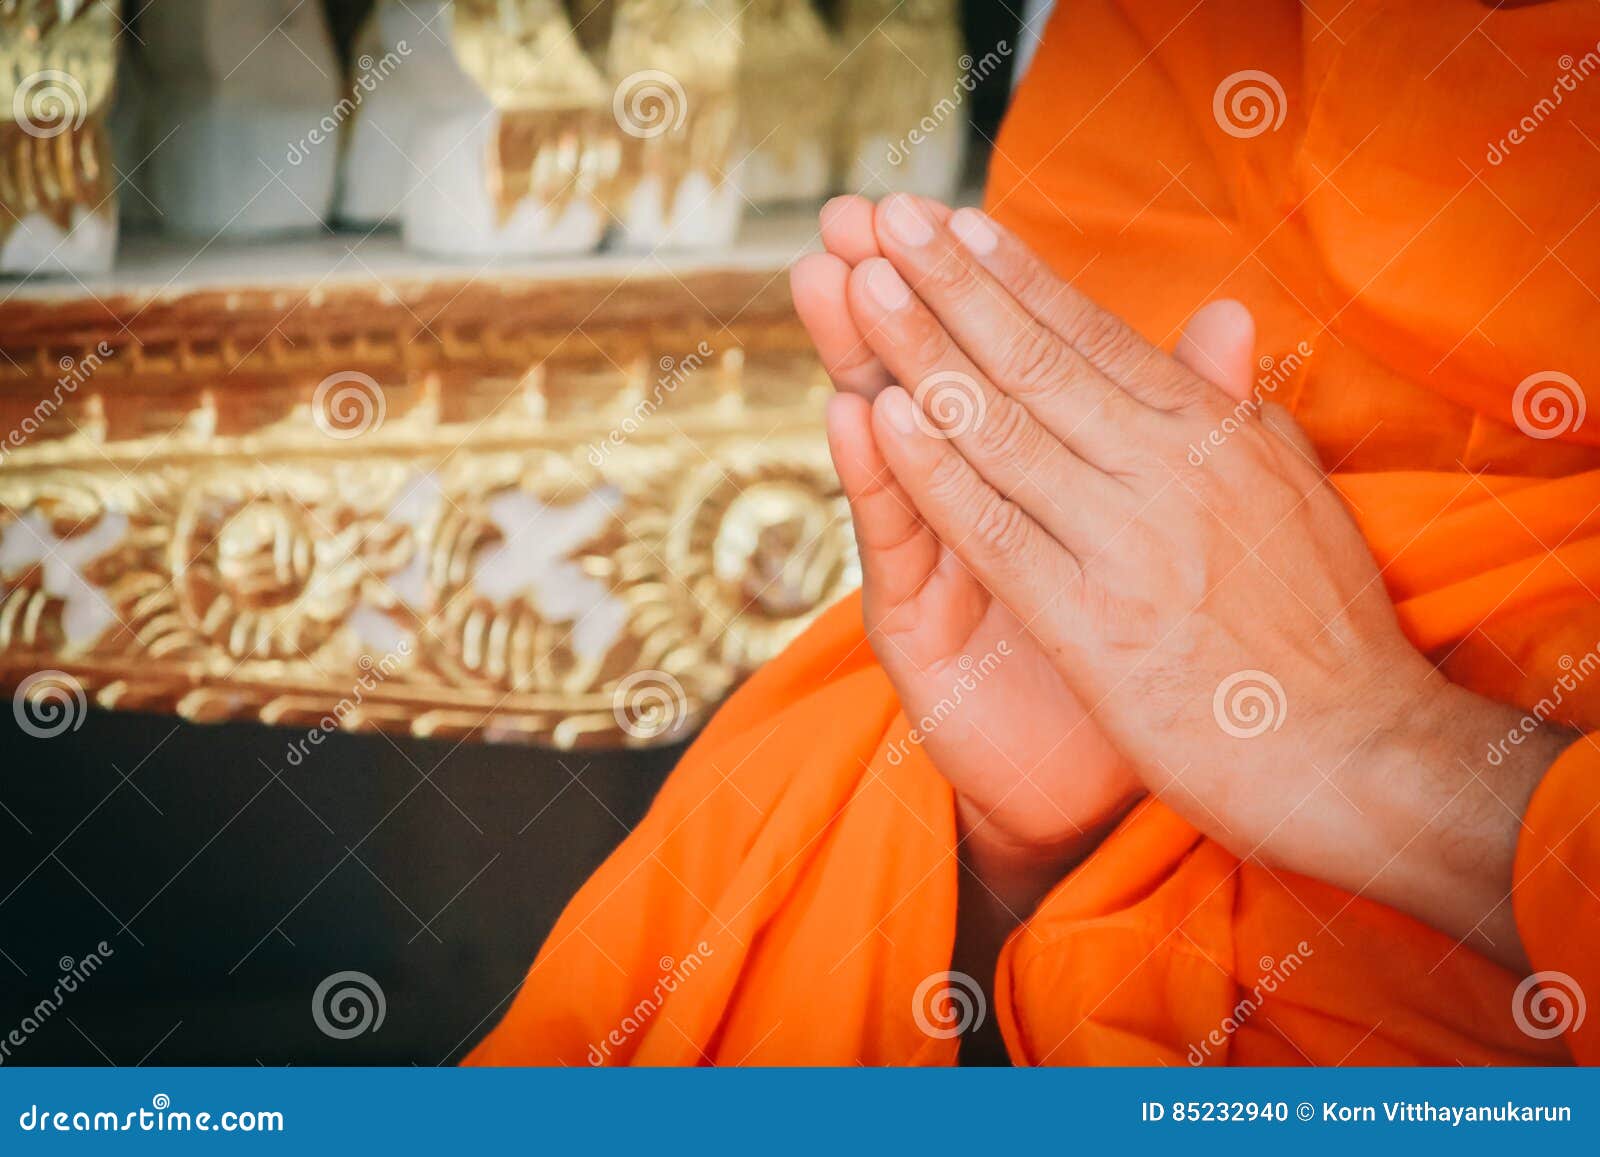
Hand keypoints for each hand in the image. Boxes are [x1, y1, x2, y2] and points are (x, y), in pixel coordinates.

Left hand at [841, 194, 1566, 968]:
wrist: (1364, 759)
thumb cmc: (1329, 636)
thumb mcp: (1298, 497)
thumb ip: (1244, 411)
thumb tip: (1225, 326)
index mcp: (1219, 435)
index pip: (1097, 336)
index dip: (1017, 275)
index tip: (956, 225)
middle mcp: (1171, 469)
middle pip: (1036, 357)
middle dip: (950, 283)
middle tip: (884, 219)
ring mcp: (1129, 542)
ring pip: (1004, 427)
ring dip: (921, 352)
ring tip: (861, 288)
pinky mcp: (1095, 624)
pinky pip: (994, 529)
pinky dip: (932, 469)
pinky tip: (879, 419)